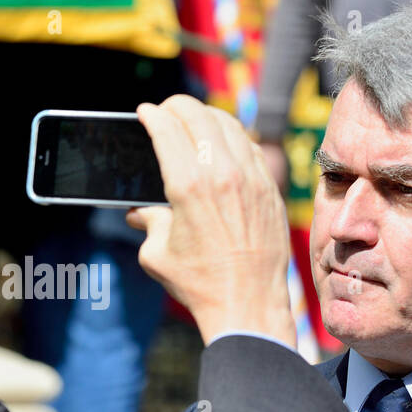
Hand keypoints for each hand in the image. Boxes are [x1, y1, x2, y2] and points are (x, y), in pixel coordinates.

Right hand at [126, 95, 295, 347]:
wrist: (248, 305)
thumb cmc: (199, 284)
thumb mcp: (157, 254)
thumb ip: (148, 223)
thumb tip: (141, 213)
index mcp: (187, 186)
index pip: (167, 129)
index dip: (152, 115)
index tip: (146, 112)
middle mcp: (222, 174)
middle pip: (199, 116)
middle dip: (177, 106)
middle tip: (167, 109)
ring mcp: (251, 179)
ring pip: (229, 125)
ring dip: (207, 115)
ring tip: (194, 119)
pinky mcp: (270, 189)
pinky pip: (251, 147)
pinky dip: (233, 135)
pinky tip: (223, 141)